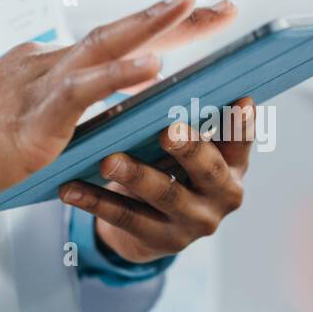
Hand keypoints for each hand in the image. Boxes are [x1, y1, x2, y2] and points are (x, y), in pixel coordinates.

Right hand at [0, 0, 235, 216]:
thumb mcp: (15, 121)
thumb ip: (56, 116)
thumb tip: (96, 120)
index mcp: (44, 66)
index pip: (112, 41)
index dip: (159, 27)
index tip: (198, 13)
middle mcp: (45, 66)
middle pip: (120, 33)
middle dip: (176, 19)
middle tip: (222, 3)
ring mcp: (37, 89)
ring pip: (105, 48)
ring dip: (154, 28)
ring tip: (195, 7)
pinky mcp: (30, 122)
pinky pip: (83, 92)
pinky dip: (120, 76)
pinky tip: (154, 68)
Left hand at [59, 96, 256, 263]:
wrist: (155, 225)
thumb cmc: (173, 167)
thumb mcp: (192, 146)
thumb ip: (192, 119)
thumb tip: (166, 70)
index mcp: (234, 164)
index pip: (242, 140)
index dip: (242, 125)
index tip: (239, 101)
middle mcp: (223, 196)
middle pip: (208, 170)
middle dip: (189, 149)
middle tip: (168, 131)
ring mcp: (194, 222)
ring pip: (165, 196)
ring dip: (135, 176)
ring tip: (108, 160)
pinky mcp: (161, 242)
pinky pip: (125, 218)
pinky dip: (95, 202)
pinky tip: (70, 188)